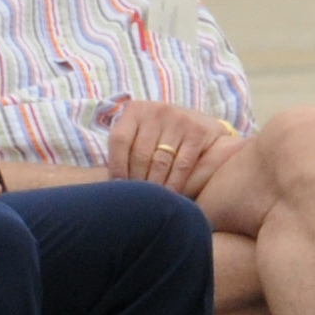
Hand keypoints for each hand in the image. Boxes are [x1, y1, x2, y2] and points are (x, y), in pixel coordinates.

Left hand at [104, 96, 233, 196]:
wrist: (205, 126)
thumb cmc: (164, 137)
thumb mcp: (142, 133)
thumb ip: (127, 149)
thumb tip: (109, 183)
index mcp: (136, 110)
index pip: (119, 139)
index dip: (116, 166)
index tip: (117, 188)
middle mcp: (157, 110)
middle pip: (140, 154)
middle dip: (136, 182)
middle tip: (134, 202)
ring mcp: (179, 119)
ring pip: (160, 162)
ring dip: (153, 187)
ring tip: (149, 204)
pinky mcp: (198, 132)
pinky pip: (181, 166)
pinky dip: (173, 185)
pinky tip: (169, 197)